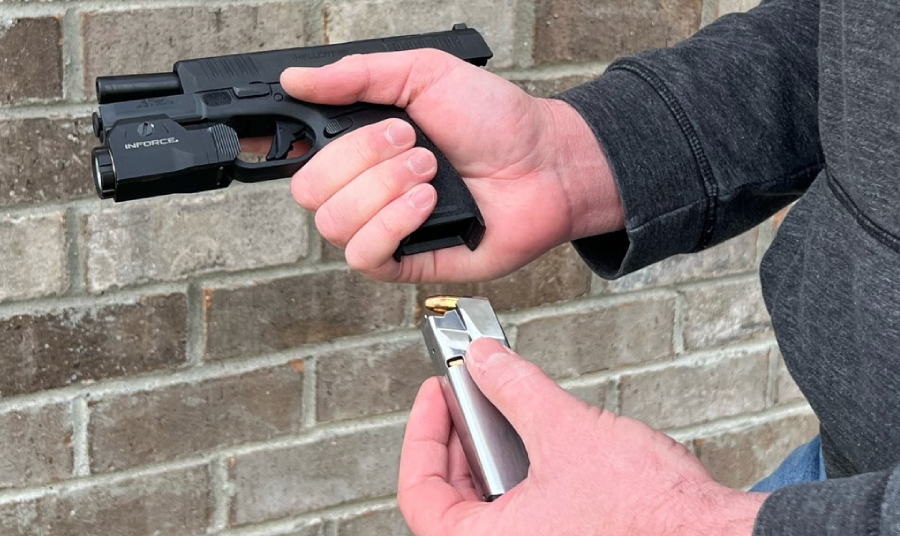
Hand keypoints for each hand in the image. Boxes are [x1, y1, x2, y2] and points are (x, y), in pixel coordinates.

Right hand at [280, 50, 622, 282]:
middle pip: (310, 190)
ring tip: (431, 172)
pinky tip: (428, 203)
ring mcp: (384, 227)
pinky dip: (392, 224)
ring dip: (384, 189)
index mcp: (361, 145)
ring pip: (334, 224)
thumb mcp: (425, 73)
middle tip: (414, 143)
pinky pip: (365, 256)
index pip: (296, 154)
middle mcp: (365, 188)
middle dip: (361, 159)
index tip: (303, 133)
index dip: (281, 144)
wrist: (544, 163)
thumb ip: (359, 74)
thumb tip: (296, 79)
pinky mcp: (406, 262)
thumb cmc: (495, 119)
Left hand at [398, 338, 768, 535]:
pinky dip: (519, 472)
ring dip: (488, 451)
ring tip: (501, 408)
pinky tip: (537, 439)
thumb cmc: (650, 514)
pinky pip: (521, 511)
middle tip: (466, 395)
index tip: (436, 394)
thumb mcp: (565, 431)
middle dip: (456, 437)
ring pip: (485, 505)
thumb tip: (483, 361)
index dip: (421, 433)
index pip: (419, 494)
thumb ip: (514, 389)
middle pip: (449, 497)